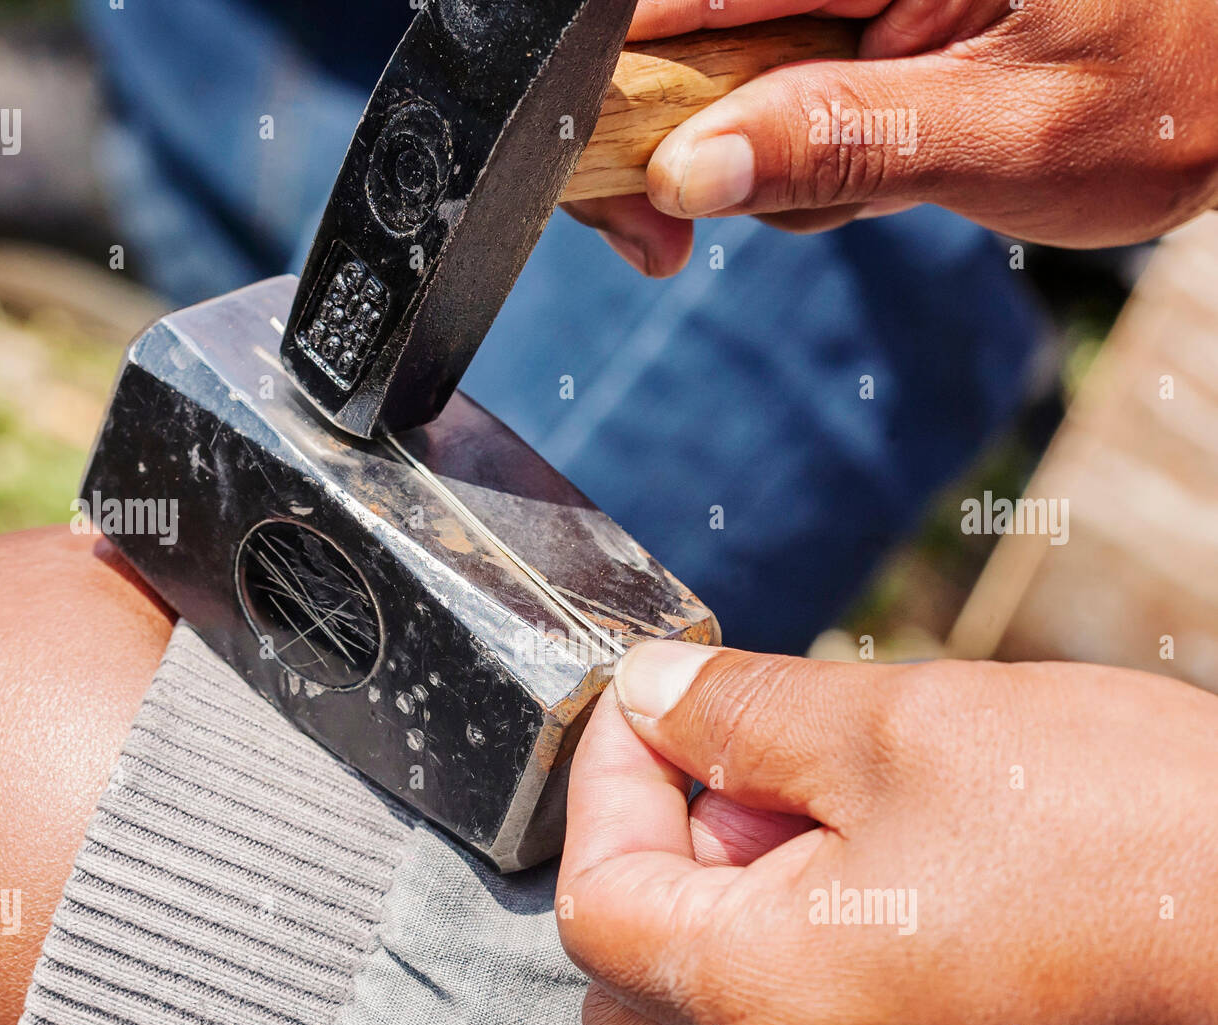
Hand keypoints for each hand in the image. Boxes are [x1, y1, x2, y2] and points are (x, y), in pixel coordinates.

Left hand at [557, 642, 1217, 1024]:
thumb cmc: (1121, 832)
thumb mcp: (896, 729)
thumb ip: (738, 714)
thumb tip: (652, 693)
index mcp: (763, 1003)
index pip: (597, 899)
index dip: (607, 781)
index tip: (650, 707)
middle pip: (632, 975)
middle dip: (661, 849)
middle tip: (743, 764)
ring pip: (710, 1017)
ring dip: (728, 902)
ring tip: (831, 808)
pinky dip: (791, 957)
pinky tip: (880, 873)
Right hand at [569, 0, 1217, 275]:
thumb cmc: (1181, 91)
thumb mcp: (1006, 134)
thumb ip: (841, 143)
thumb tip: (686, 172)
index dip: (620, 95)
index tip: (619, 199)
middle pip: (694, 27)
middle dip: (681, 145)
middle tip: (671, 246)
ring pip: (739, 66)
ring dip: (756, 161)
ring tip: (855, 195)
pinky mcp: (884, 12)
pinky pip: (796, 80)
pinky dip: (803, 151)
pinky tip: (870, 171)